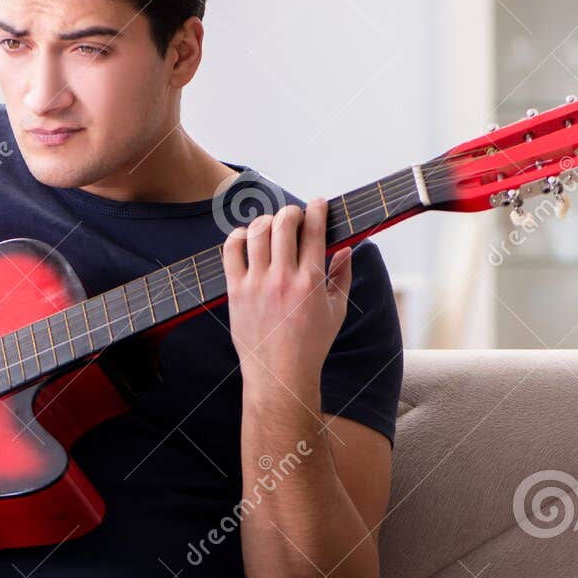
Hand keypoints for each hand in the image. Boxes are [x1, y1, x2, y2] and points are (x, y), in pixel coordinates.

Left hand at [222, 199, 351, 395]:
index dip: (317, 208)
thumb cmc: (311, 344)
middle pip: (284, 224)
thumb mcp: (336, 310)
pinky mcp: (235, 291)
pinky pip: (231, 251)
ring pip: (257, 232)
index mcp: (311, 282)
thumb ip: (342, 275)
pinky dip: (238, 236)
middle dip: (291, 211)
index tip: (318, 203)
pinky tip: (246, 237)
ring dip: (266, 221)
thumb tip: (346, 248)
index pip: (314, 230)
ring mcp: (256, 284)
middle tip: (294, 215)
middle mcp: (283, 279)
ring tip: (272, 226)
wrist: (279, 374)